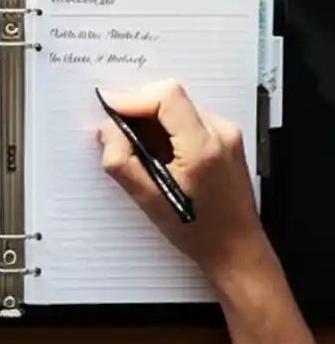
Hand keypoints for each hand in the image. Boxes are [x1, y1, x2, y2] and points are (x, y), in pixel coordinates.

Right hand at [98, 80, 269, 289]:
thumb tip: (108, 129)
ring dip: (150, 116)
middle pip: (171, 96)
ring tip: (138, 145)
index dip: (132, 97)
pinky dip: (165, 124)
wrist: (236, 247)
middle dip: (138, 105)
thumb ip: (121, 161)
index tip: (109, 107)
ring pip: (178, 104)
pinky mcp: (226, 137)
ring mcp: (227, 133)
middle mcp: (220, 133)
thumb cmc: (198, 231)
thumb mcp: (148, 201)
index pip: (167, 97)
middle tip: (117, 129)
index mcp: (202, 148)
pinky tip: (158, 150)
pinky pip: (188, 115)